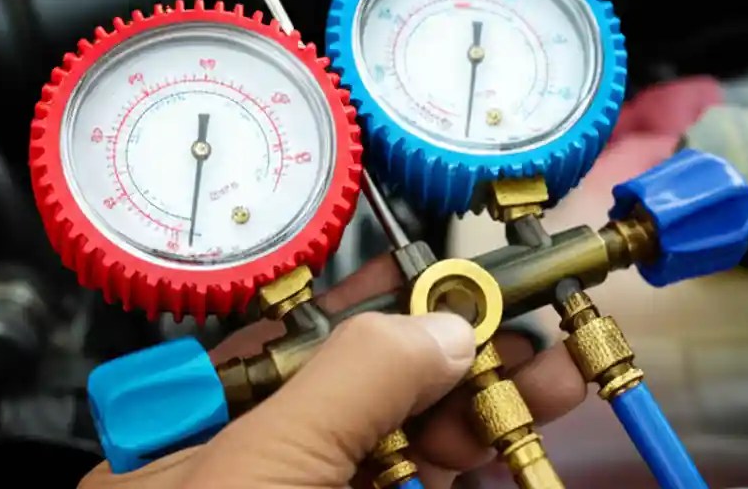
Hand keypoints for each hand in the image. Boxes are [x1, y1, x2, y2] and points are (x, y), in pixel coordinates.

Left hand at [78, 254, 588, 488]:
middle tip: (530, 337)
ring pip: (408, 459)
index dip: (380, 302)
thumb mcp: (261, 470)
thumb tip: (434, 326)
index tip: (454, 280)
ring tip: (555, 386)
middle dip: (456, 362)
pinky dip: (472, 478)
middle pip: (367, 400)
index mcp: (192, 447)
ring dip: (482, 419)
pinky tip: (516, 460)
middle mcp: (253, 484)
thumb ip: (348, 382)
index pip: (294, 345)